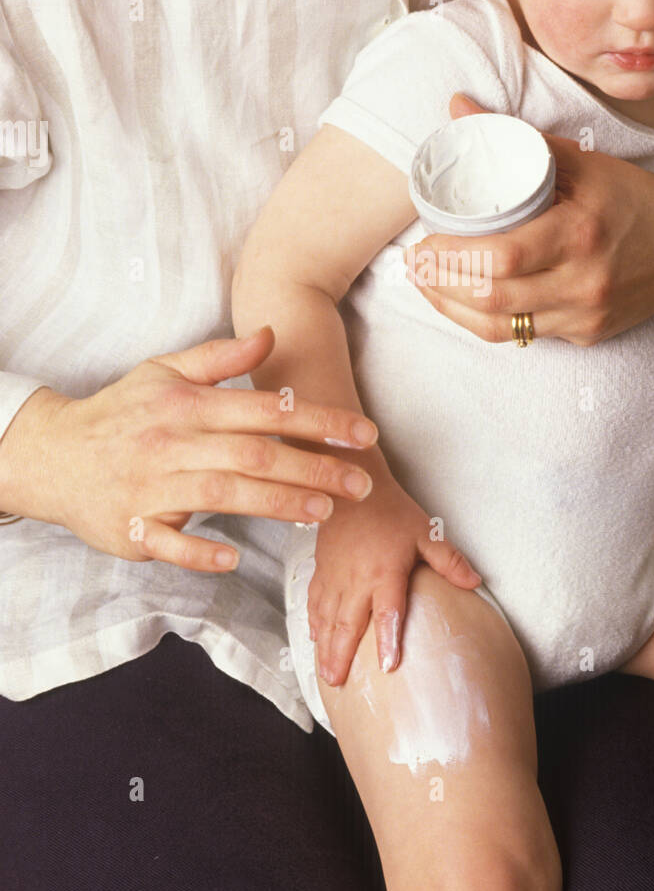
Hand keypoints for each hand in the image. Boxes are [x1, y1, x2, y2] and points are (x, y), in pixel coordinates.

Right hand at [0, 326, 378, 572]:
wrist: (52, 455)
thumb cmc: (121, 412)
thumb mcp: (164, 372)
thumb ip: (220, 358)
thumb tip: (270, 334)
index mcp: (186, 405)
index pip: (264, 410)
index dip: (318, 421)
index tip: (363, 433)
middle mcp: (173, 443)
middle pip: (255, 454)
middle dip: (314, 467)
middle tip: (362, 482)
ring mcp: (152, 488)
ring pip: (224, 494)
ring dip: (278, 503)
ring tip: (325, 512)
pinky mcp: (133, 528)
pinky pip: (169, 542)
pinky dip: (200, 550)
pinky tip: (235, 556)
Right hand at [307, 472, 480, 687]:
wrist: (354, 485)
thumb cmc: (391, 510)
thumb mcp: (426, 532)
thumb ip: (449, 560)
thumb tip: (475, 582)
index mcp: (385, 571)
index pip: (388, 613)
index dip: (387, 640)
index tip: (387, 666)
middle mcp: (355, 579)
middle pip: (347, 624)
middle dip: (341, 656)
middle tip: (339, 682)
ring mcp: (334, 576)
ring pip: (326, 618)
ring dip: (325, 647)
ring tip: (326, 673)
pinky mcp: (321, 570)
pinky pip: (314, 602)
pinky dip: (314, 623)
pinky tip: (315, 638)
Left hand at [403, 94, 653, 345]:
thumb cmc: (629, 197)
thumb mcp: (580, 160)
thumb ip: (516, 137)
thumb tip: (457, 106)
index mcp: (581, 234)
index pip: (503, 256)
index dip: (452, 255)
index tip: (424, 240)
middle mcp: (584, 281)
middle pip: (493, 299)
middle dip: (440, 284)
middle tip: (413, 264)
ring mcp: (585, 315)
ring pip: (502, 329)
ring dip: (453, 308)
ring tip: (426, 284)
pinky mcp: (586, 335)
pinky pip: (523, 335)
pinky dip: (484, 320)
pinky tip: (462, 301)